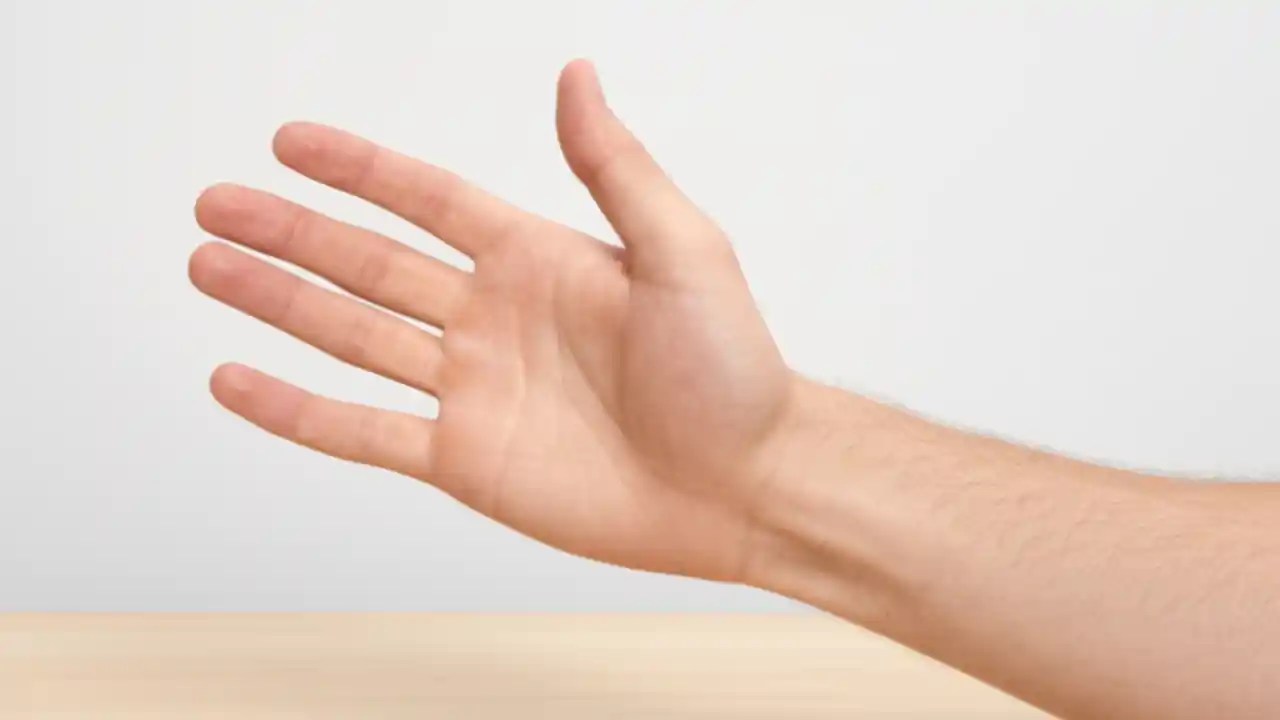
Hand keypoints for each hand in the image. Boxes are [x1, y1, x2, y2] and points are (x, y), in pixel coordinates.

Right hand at [191, 60, 795, 580]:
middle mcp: (494, 318)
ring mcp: (473, 391)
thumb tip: (576, 75)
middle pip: (369, 263)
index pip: (426, 200)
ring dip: (279, 304)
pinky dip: (295, 411)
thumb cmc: (730, 369)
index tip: (291, 141)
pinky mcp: (465, 461)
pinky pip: (362, 432)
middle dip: (290, 234)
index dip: (357, 170)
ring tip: (209, 268)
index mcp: (537, 259)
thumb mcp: (681, 250)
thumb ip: (614, 168)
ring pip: (352, 337)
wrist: (741, 486)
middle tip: (217, 203)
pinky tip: (238, 380)